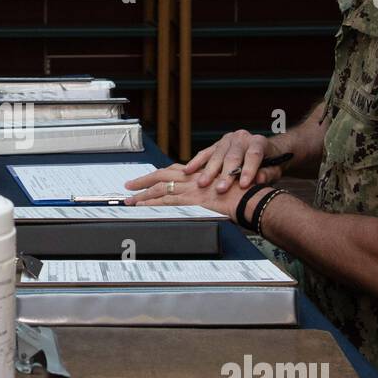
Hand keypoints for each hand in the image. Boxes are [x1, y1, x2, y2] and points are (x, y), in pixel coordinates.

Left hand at [121, 169, 250, 217]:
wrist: (249, 196)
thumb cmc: (241, 192)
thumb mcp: (222, 186)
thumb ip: (210, 188)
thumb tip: (205, 194)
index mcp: (198, 174)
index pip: (172, 171)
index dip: (157, 175)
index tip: (147, 179)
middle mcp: (191, 178)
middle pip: (160, 176)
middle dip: (142, 181)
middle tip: (128, 186)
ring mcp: (190, 188)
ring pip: (158, 188)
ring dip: (141, 194)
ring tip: (128, 200)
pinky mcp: (190, 199)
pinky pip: (165, 200)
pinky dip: (151, 203)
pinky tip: (141, 206)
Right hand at [182, 130, 284, 193]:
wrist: (264, 151)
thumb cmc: (269, 162)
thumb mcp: (274, 169)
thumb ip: (267, 174)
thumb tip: (259, 179)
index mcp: (259, 142)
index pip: (253, 155)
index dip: (248, 170)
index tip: (243, 185)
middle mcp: (242, 138)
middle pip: (233, 156)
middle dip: (226, 174)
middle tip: (220, 189)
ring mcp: (227, 140)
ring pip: (217, 155)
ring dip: (208, 171)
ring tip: (202, 184)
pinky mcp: (216, 145)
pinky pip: (205, 153)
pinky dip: (196, 162)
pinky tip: (188, 170)